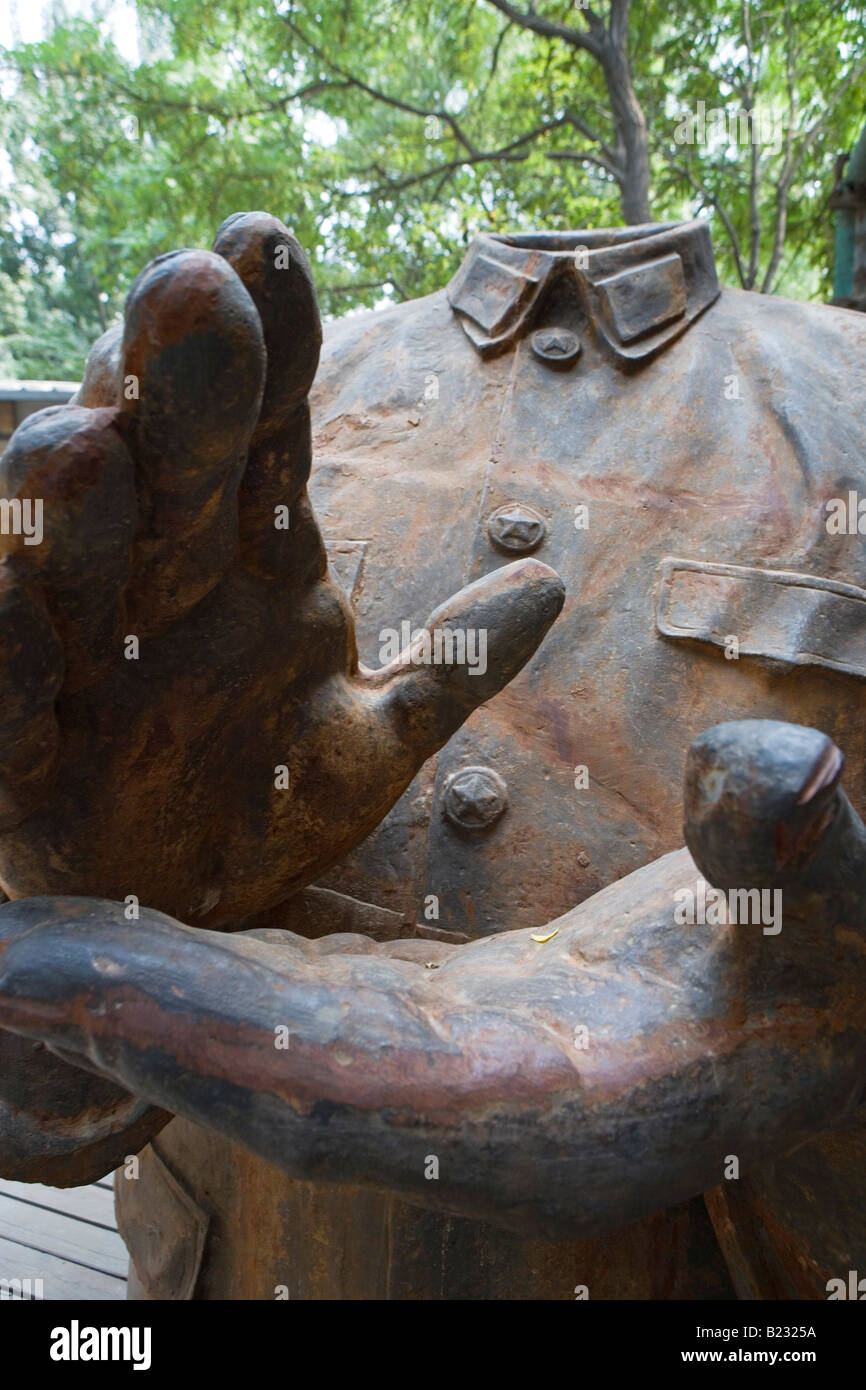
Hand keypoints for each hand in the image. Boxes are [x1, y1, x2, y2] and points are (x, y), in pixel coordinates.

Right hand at [0, 213, 563, 926]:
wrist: (178, 914)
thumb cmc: (266, 809)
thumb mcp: (368, 749)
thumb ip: (449, 671)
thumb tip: (549, 583)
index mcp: (254, 565)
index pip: (264, 435)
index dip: (273, 345)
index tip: (272, 242)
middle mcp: (165, 586)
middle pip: (170, 469)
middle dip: (182, 385)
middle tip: (193, 288)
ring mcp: (86, 658)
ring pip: (73, 557)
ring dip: (79, 498)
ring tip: (91, 438)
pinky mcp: (24, 751)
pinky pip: (12, 681)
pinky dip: (11, 630)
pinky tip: (12, 569)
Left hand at [2, 720, 862, 1233]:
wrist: (818, 1012)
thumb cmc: (835, 972)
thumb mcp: (841, 908)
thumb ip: (802, 852)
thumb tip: (777, 775)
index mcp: (546, 1105)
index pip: (326, 1085)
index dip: (176, 1036)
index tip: (23, 980)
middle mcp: (462, 1110)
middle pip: (246, 1072)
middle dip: (95, 1022)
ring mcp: (437, 1077)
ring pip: (249, 1043)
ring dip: (122, 997)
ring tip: (2, 937)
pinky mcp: (430, 1031)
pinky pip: (283, 1012)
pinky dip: (192, 978)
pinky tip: (118, 932)